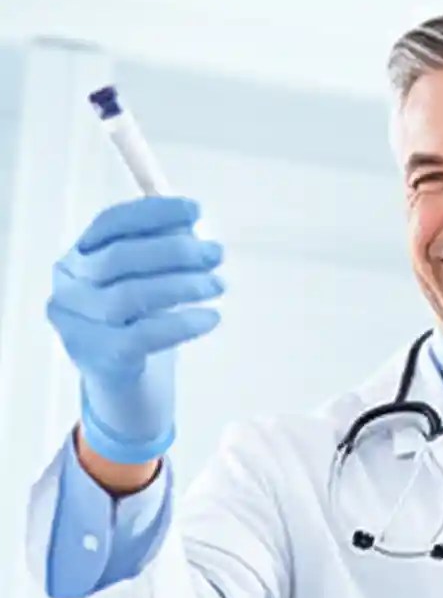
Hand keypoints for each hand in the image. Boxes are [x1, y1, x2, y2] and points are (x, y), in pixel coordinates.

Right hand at [47, 196, 224, 463]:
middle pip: (121, 258)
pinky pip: (145, 335)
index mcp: (77, 259)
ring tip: (218, 285)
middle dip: (176, 251)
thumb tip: (191, 225)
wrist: (127, 387)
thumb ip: (164, 251)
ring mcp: (78, 326)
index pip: (110, 223)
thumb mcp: (148, 281)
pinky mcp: (100, 358)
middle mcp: (69, 289)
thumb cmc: (140, 323)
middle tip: (216, 253)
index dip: (154, 214)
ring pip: (131, 295)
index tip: (196, 211)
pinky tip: (211, 318)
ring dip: (183, 286)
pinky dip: (184, 323)